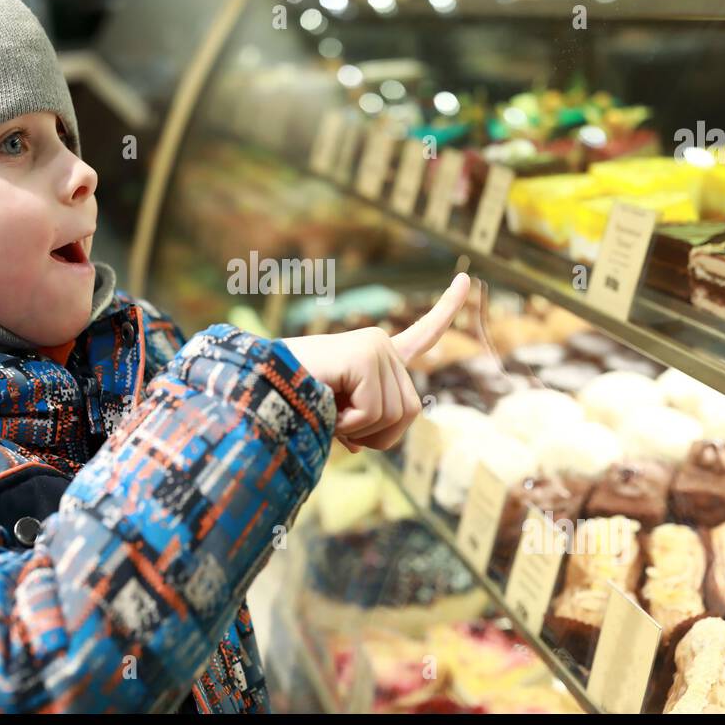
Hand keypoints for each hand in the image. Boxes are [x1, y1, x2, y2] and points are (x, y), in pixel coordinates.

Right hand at [282, 273, 469, 451]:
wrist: (258, 386)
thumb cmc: (291, 402)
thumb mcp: (332, 418)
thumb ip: (356, 429)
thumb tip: (360, 446)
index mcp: (377, 355)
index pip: (423, 334)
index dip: (447, 309)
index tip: (466, 277)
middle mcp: (381, 344)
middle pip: (410, 412)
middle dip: (378, 436)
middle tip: (340, 426)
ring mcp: (375, 347)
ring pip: (395, 417)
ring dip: (359, 432)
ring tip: (328, 413)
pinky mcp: (365, 356)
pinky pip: (374, 413)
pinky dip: (349, 426)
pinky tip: (325, 408)